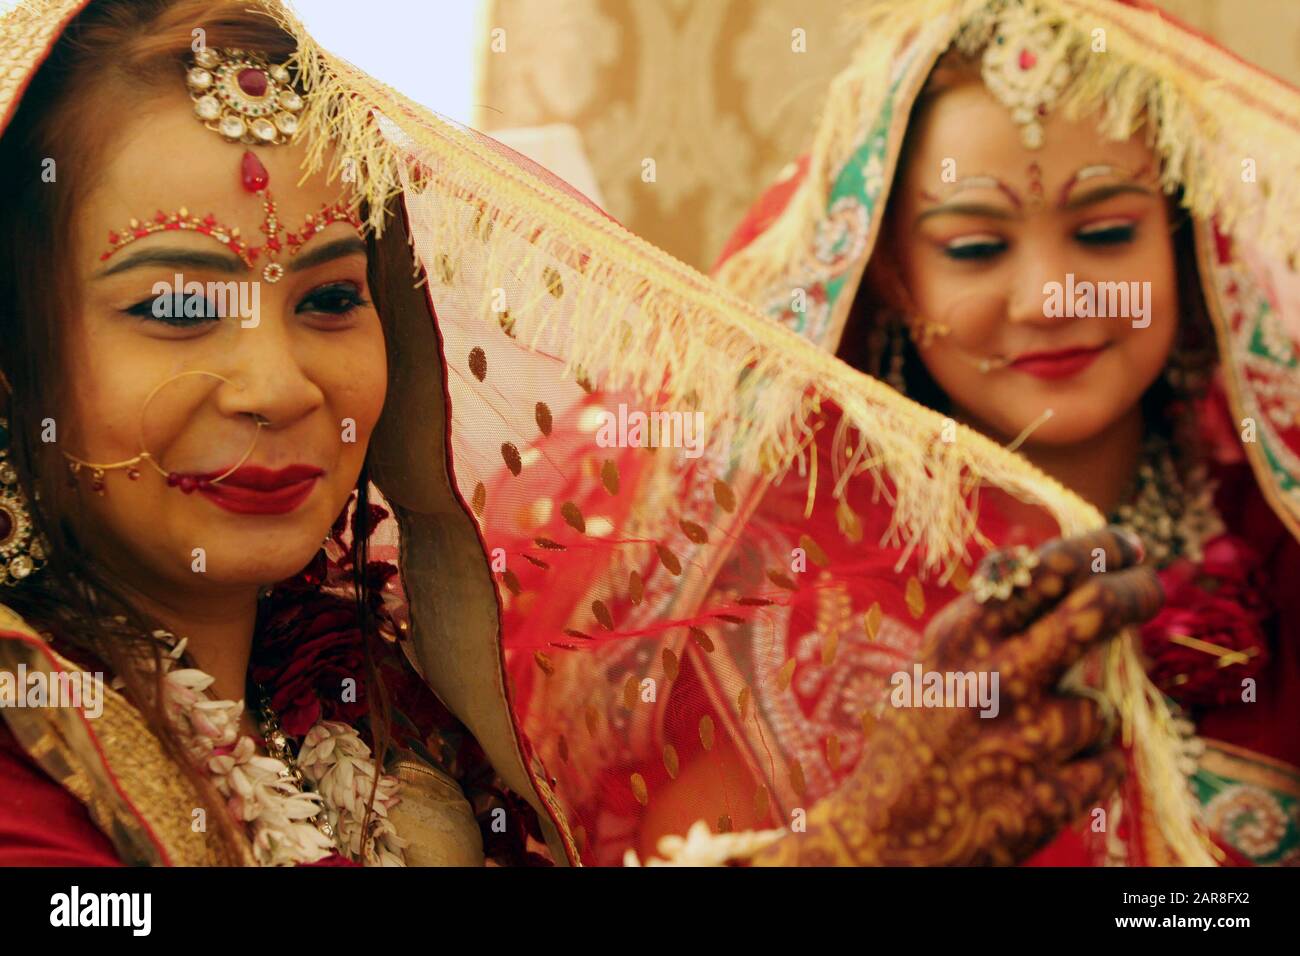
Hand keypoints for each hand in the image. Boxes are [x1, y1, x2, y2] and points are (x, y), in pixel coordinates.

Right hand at [753, 526, 1162, 865]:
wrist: (884, 839)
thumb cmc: (914, 743)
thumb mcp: (933, 667)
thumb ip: (989, 623)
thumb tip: (1056, 568)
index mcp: (957, 641)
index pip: (1043, 571)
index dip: (1099, 549)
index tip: (1128, 544)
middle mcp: (993, 680)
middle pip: (1093, 612)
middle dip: (1135, 591)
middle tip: (1153, 583)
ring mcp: (1025, 741)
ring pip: (1100, 710)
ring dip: (1079, 725)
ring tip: (1029, 747)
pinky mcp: (1051, 798)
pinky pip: (1104, 765)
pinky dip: (1084, 771)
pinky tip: (1038, 781)